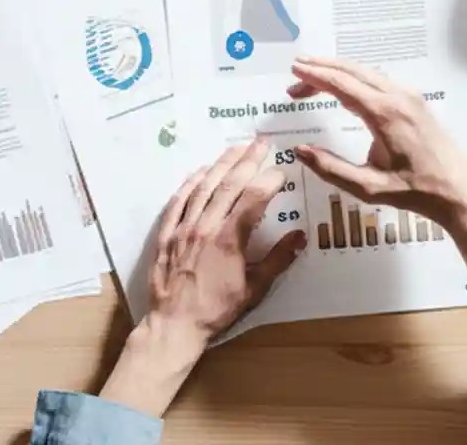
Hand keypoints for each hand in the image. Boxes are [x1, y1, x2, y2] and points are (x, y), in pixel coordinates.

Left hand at [98, 139, 306, 416]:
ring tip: (235, 148)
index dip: (269, 181)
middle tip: (262, 142)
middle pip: (228, 185)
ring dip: (220, 165)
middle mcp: (204, 227)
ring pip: (202, 188)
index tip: (282, 170)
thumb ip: (277, 260)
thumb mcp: (254, 290)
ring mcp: (182, 229)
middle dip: (247, 161)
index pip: (253, 200)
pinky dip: (189, 184)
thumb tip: (300, 237)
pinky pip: (177, 202)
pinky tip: (199, 171)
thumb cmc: (216, 310)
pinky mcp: (166, 235)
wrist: (174, 325)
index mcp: (228, 240)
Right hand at [288, 55, 466, 280]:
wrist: (458, 191)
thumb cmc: (414, 191)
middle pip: (353, 70)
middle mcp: (398, 97)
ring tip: (312, 77)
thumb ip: (330, 168)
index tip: (294, 70)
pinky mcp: (415, 101)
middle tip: (296, 70)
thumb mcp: (368, 186)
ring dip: (339, 72)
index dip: (315, 76)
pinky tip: (344, 87)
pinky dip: (355, 78)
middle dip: (322, 68)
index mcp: (385, 114)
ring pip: (367, 72)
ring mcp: (410, 96)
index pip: (342, 84)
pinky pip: (379, 80)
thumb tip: (299, 150)